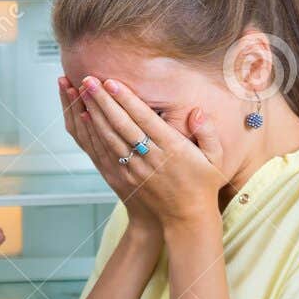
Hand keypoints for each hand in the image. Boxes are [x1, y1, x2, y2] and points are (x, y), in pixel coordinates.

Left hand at [77, 75, 226, 229]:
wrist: (186, 219)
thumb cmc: (202, 185)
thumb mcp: (216, 158)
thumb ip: (208, 133)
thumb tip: (197, 112)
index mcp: (172, 149)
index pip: (144, 119)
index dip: (126, 100)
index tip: (112, 82)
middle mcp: (150, 158)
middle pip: (121, 124)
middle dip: (103, 101)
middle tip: (88, 79)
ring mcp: (134, 169)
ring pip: (109, 137)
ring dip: (94, 113)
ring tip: (82, 92)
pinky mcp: (124, 178)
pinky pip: (105, 152)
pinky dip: (93, 133)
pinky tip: (84, 117)